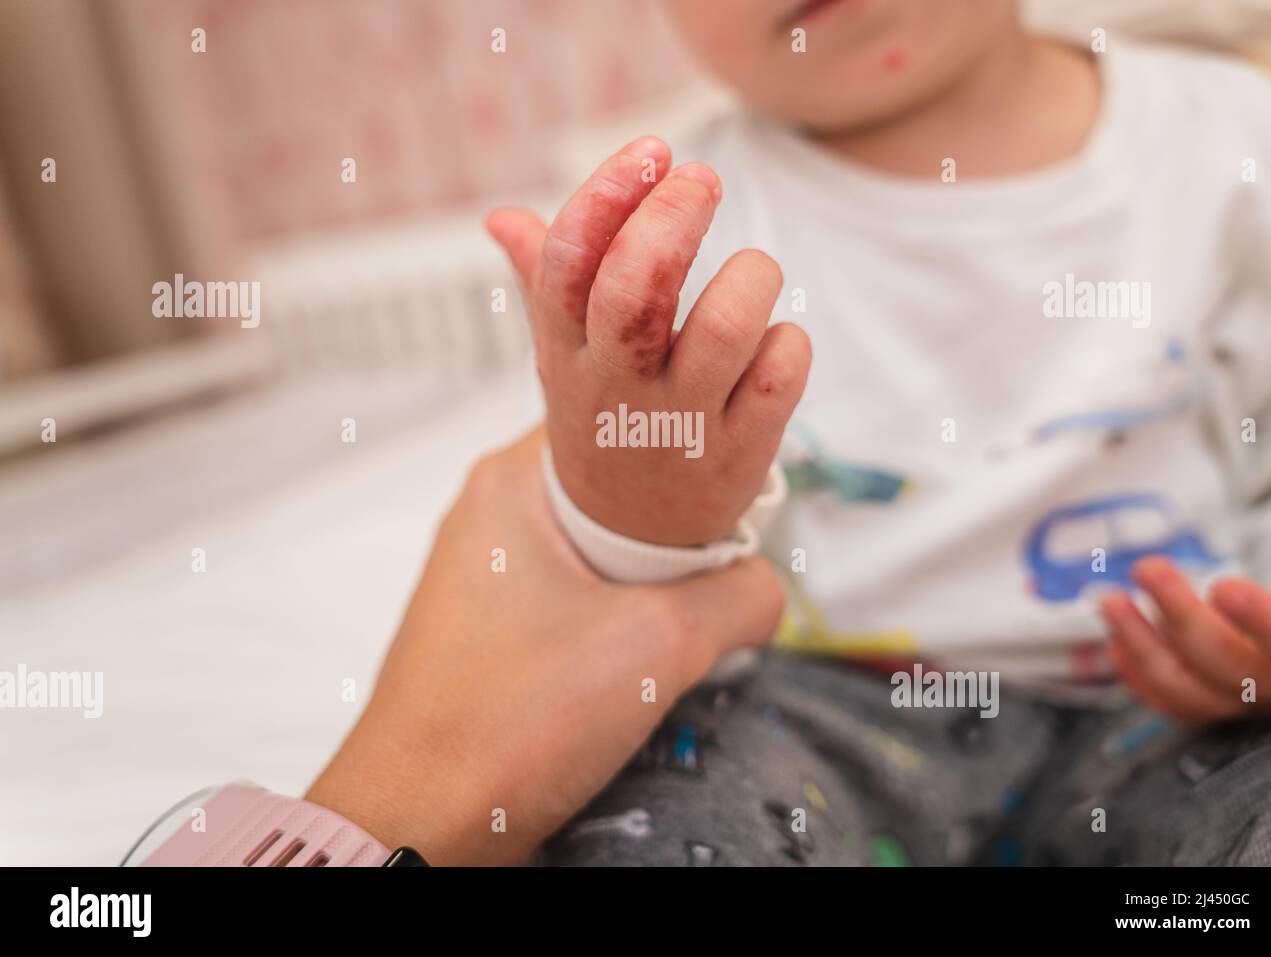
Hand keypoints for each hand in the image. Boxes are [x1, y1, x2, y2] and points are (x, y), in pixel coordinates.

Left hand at [305, 428, 783, 863]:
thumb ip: (738, 595)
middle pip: (617, 483)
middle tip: (722, 564)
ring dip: (652, 579)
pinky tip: (641, 658)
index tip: (739, 483)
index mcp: (513, 480)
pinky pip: (576, 594)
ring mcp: (486, 572)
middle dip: (679, 523)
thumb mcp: (658, 646)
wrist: (417, 822)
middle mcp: (492, 512)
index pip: (621, 415)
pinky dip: (618, 614)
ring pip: (601, 545)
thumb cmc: (508, 723)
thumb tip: (764, 586)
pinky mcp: (492, 627)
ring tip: (686, 620)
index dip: (688, 443)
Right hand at [486, 137, 810, 545]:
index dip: (608, 197)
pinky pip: (781, 374)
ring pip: (727, 327)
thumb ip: (541, 281)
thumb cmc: (605, 416)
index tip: (652, 153)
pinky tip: (775, 345)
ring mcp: (681, 423)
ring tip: (754, 273)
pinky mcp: (740, 450)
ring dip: (751, 277)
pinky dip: (789, 342)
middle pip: (637, 289)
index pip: (568, 265)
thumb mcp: (561, 355)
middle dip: (673, 219)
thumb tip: (501, 217)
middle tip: (702, 181)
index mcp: (567, 351)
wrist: (632, 534)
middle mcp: (617, 385)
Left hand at [1101, 556, 1270, 723]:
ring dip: (1142, 644)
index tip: (1224, 588)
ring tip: (1112, 601)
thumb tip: (1231, 584)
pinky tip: (1116, 644)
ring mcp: (1250, 706)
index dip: (1262, 622)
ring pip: (1190, 690)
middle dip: (1182, 616)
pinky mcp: (1219, 709)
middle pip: (1233, 667)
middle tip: (1148, 569)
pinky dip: (1140, 676)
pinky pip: (1175, 704)